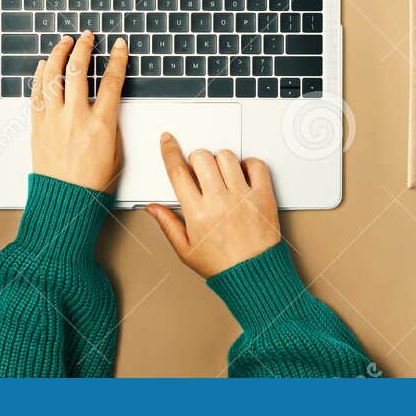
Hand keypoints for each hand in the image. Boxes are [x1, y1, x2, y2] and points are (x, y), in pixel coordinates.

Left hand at [30, 30, 128, 191]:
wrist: (65, 200)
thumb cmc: (92, 182)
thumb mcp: (116, 150)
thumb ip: (110, 122)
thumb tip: (105, 104)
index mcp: (100, 122)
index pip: (111, 80)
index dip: (117, 58)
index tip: (118, 45)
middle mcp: (75, 116)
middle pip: (78, 69)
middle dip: (84, 47)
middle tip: (87, 37)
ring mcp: (53, 119)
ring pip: (53, 75)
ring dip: (59, 54)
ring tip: (64, 42)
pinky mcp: (37, 125)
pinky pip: (37, 92)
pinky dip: (40, 74)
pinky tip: (44, 65)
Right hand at [145, 135, 279, 277]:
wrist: (253, 275)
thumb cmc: (222, 265)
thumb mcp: (185, 250)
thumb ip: (168, 224)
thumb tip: (153, 208)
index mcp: (197, 212)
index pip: (177, 171)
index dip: (169, 151)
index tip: (168, 140)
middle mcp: (219, 200)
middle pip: (201, 157)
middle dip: (196, 158)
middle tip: (199, 169)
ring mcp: (242, 196)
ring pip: (227, 156)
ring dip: (220, 159)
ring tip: (222, 174)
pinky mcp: (263, 195)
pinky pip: (256, 164)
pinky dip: (249, 163)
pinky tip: (243, 174)